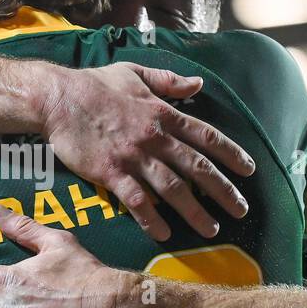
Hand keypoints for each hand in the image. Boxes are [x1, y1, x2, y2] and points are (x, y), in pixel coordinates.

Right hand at [35, 62, 252, 241]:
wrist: (58, 98)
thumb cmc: (95, 84)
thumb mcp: (136, 73)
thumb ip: (169, 81)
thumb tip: (198, 83)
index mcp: (164, 113)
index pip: (207, 137)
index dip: (231, 154)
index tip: (248, 171)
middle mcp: (155, 137)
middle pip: (197, 168)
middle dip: (223, 191)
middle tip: (241, 211)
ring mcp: (134, 156)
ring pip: (173, 189)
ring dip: (195, 212)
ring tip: (211, 230)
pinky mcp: (111, 173)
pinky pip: (137, 201)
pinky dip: (152, 219)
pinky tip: (164, 234)